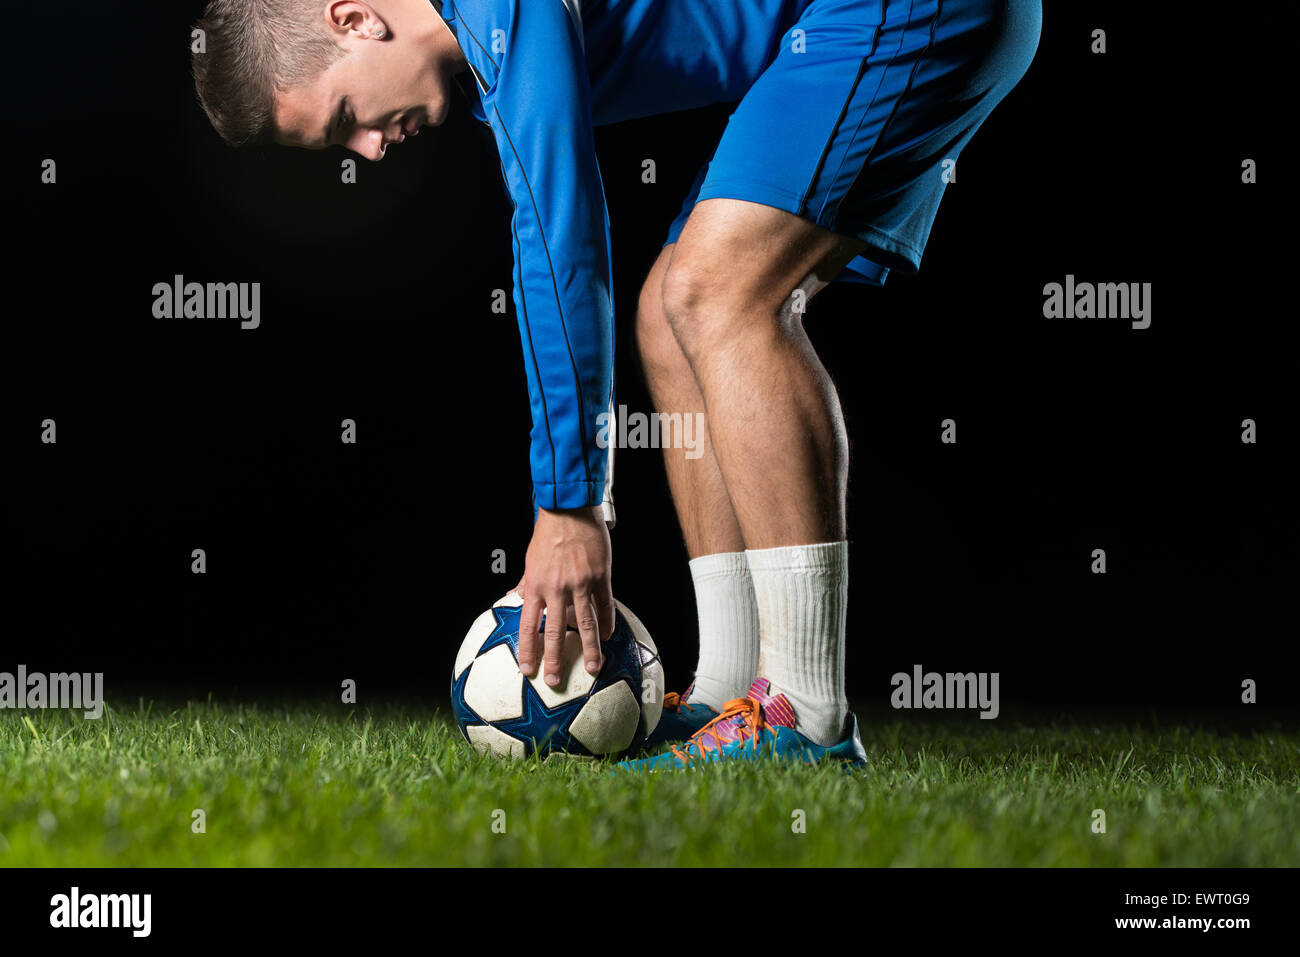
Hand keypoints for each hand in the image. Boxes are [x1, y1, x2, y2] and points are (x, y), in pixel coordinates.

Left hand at [515, 506, 613, 686]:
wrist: (569, 510)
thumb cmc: (547, 534)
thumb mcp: (530, 560)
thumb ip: (525, 583)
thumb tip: (513, 597)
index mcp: (535, 586)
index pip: (527, 627)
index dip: (528, 650)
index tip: (528, 670)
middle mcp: (556, 589)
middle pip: (554, 632)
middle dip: (554, 659)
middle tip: (555, 681)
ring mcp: (580, 584)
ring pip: (584, 624)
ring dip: (588, 649)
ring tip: (592, 667)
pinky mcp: (600, 577)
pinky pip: (604, 605)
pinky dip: (607, 622)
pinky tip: (607, 636)